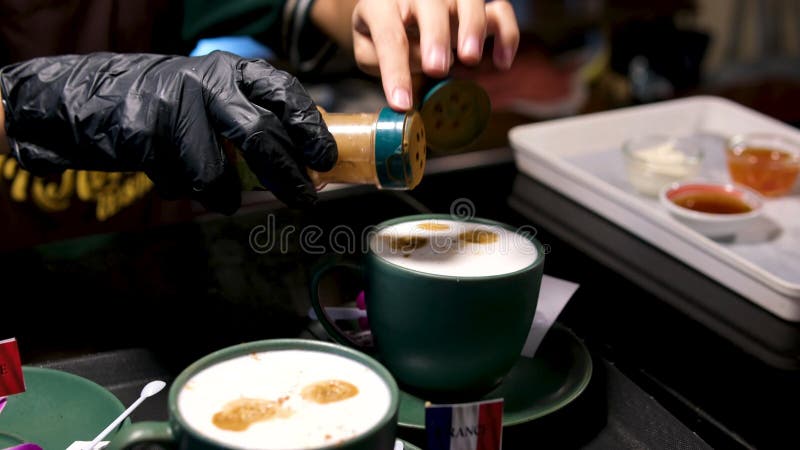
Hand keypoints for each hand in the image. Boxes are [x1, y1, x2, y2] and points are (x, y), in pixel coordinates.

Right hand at [0, 51, 336, 213]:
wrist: (101, 99)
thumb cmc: (178, 109)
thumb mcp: (223, 101)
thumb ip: (259, 121)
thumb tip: (309, 165)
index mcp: (234, 71)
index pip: (283, 92)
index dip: (308, 127)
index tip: (325, 160)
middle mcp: (208, 82)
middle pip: (258, 135)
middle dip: (285, 174)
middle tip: (303, 200)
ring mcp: (174, 106)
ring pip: (214, 171)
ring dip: (222, 193)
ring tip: (220, 196)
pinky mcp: (144, 133)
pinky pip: (179, 181)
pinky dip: (183, 189)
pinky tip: (174, 175)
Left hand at [351, 0, 518, 109]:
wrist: (395, 15)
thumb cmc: (380, 36)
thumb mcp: (368, 51)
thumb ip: (382, 60)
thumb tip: (415, 68)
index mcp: (382, 4)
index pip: (388, 35)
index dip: (395, 71)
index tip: (402, 102)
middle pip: (431, 5)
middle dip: (436, 37)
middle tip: (437, 68)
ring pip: (469, 0)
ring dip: (472, 28)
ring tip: (469, 58)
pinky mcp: (475, 7)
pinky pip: (500, 11)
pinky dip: (506, 34)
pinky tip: (501, 61)